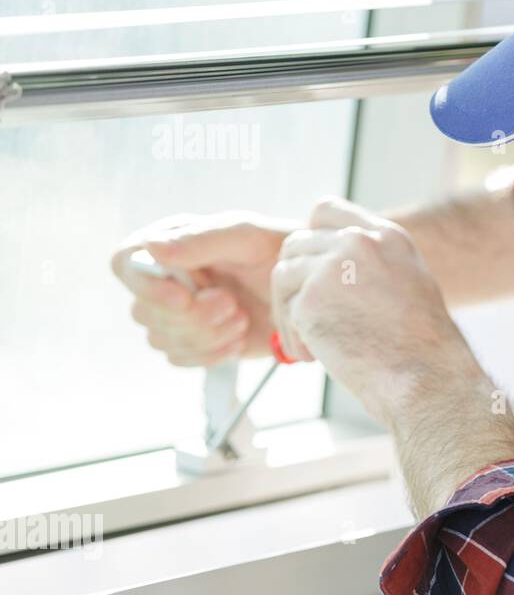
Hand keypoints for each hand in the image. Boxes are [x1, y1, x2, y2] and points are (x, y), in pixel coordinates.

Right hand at [110, 211, 295, 366]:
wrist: (307, 288)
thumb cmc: (278, 250)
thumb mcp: (246, 236)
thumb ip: (201, 239)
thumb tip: (152, 247)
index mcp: (171, 244)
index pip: (125, 263)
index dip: (147, 287)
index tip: (184, 298)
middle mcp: (167, 279)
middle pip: (144, 311)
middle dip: (192, 316)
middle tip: (232, 303)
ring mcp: (179, 313)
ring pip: (160, 339)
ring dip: (205, 335)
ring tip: (241, 317)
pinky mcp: (196, 340)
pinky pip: (179, 358)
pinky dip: (210, 354)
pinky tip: (237, 339)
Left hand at [272, 196, 513, 511]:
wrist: (428, 379)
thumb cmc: (424, 349)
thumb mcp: (408, 286)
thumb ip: (373, 268)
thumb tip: (330, 273)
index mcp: (387, 236)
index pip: (326, 211)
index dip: (312, 238)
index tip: (314, 272)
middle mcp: (358, 242)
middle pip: (297, 244)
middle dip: (296, 282)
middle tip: (307, 319)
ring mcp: (332, 267)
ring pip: (283, 275)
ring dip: (289, 311)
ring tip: (310, 345)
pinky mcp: (310, 298)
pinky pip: (283, 312)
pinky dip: (292, 337)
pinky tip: (311, 358)